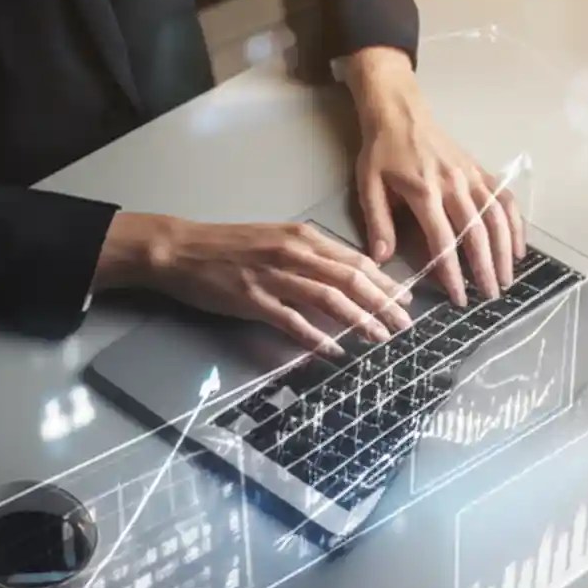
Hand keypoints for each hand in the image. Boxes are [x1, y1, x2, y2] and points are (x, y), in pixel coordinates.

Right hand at [95, 213, 413, 355]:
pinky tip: (334, 351)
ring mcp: (274, 276)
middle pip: (351, 279)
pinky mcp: (253, 299)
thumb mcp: (277, 239)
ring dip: (360, 320)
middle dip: (384, 304)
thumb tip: (347, 277)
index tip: (406, 300)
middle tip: (404, 325)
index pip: (356, 261)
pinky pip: (293, 321)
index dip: (386, 283)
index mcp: (303, 237)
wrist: (181, 249)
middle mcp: (294, 253)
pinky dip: (317, 337)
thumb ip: (311, 256)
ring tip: (380, 338)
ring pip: (329, 299)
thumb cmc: (229, 246)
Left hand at [345, 47, 525, 305]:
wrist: (400, 112)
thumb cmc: (382, 150)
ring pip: (497, 217)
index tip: (458, 297)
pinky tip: (519, 246)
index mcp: (425, 192)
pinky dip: (516, 224)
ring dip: (506, 250)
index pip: (443, 240)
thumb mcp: (369, 185)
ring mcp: (471, 176)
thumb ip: (378, 222)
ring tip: (508, 278)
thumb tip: (382, 259)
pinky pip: (504, 198)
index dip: (452, 272)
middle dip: (486, 268)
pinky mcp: (480, 170)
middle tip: (490, 295)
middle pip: (477, 233)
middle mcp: (454, 185)